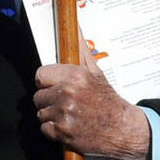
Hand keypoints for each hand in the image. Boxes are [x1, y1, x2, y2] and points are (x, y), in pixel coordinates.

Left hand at [33, 40, 150, 159]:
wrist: (121, 128)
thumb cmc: (108, 101)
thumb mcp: (96, 73)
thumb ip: (81, 51)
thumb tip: (76, 28)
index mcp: (75, 77)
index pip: (41, 75)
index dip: (46, 82)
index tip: (52, 86)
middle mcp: (67, 94)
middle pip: (38, 96)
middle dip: (48, 100)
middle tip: (64, 103)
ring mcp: (63, 114)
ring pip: (40, 113)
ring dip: (51, 116)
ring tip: (68, 114)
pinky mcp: (62, 131)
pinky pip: (44, 128)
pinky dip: (54, 130)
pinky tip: (68, 125)